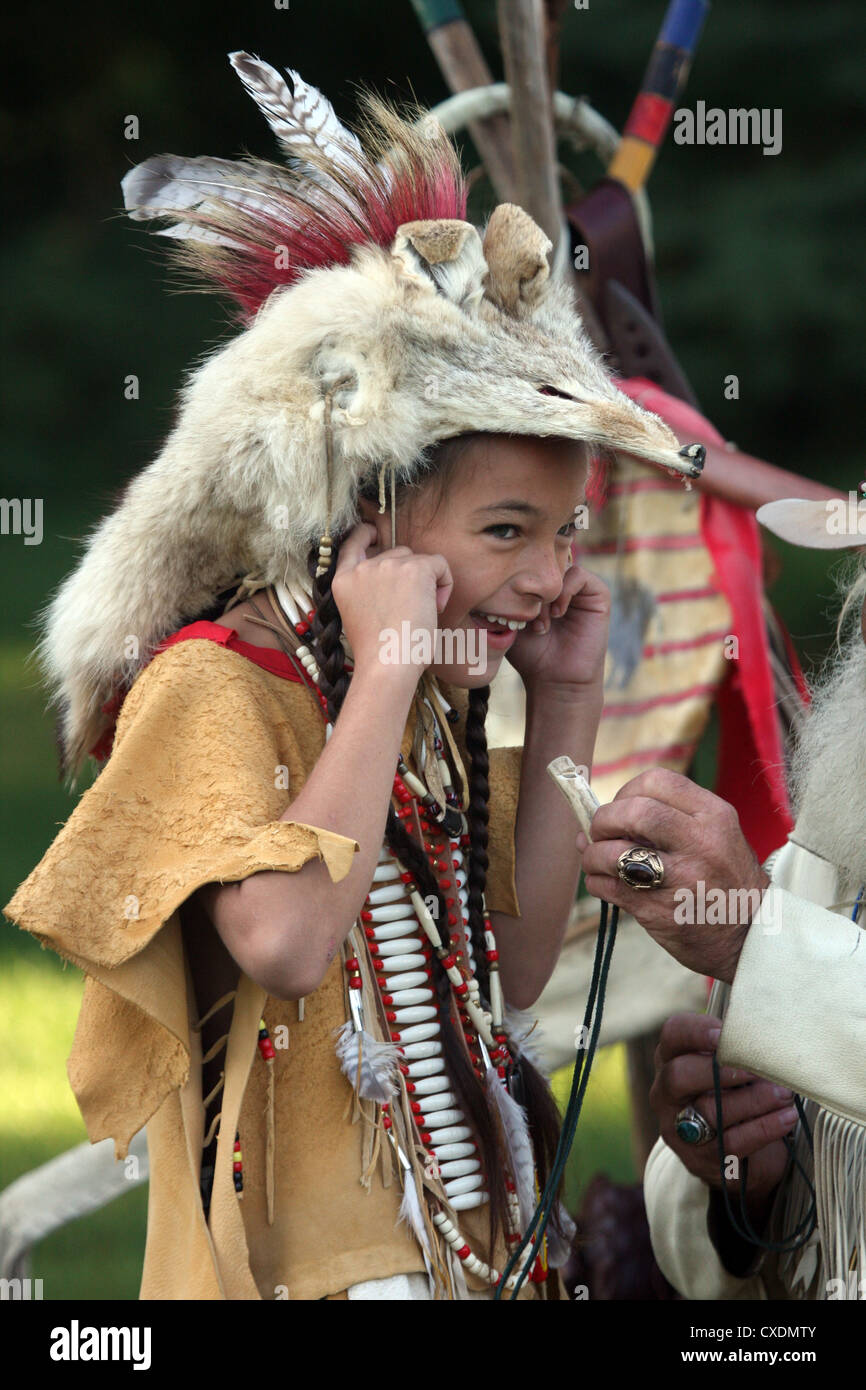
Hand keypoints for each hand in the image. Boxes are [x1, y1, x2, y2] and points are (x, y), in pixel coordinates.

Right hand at [331, 522, 452, 677]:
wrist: (386, 665)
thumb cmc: (378, 653)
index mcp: (343, 580)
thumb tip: (397, 582)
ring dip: (426, 582)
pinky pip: (439, 564)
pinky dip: (445, 583)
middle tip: (410, 610)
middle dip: (408, 576)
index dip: (366, 534)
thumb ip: (368, 592)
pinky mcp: (414, 569)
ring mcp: (387, 565)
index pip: (352, 543)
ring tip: (422, 613)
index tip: (374, 532)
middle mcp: (362, 568)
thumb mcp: (359, 615)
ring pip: (418, 559)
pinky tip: (437, 607)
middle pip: (396, 554)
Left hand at [506, 553, 609, 693]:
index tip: (507, 606)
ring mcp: (580, 588)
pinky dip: (564, 592)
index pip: (529, 559)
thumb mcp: (509, 618)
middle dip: (530, 587)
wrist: (554, 680)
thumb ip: (503, 593)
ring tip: (539, 624)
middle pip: (543, 561)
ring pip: (559, 568)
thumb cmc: (530, 653)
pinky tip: (556, 615)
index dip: (515, 576)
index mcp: (544, 585)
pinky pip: (578, 575)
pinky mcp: (598, 594)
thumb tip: (489, 569)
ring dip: (546, 595)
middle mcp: (562, 583)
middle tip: (523, 618)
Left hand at [576, 768, 769, 981]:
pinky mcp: (659, 911)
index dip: (627, 791)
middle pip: (634, 812)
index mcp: (715, 816)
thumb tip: (603, 813)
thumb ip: (671, 819)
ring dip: (593, 854)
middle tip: (599, 831)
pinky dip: (597, 881)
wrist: (752, 937)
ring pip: (615, 852)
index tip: (621, 806)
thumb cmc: (726, 880)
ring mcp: (680, 879)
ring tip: (595, 859)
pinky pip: (611, 887)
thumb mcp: (719, 836)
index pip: (658, 782)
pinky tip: (602, 881)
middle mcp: (700, 843)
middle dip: (604, 819)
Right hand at [651, 1013, 794, 1207]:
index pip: (673, 1034)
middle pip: (678, 1075)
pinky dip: (764, 1128)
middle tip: (754, 1070)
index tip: (724, 1032)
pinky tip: (787, 1117)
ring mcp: (678, 1128)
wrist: (739, 1156)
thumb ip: (738, 1045)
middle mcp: (666, 1093)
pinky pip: (731, 1142)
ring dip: (753, 1100)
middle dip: (719, 1070)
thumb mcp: (730, 1066)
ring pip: (709, 1110)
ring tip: (784, 1094)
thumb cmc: (736, 1095)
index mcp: (671, 1058)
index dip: (696, 1030)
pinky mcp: (700, 1159)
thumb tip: (769, 1027)